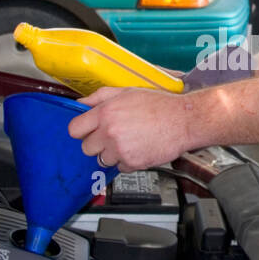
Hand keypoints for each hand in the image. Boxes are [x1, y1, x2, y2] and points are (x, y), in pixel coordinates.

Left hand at [67, 86, 191, 170]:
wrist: (184, 120)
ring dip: (112, 154)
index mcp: (106, 113)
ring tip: (129, 142)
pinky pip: (120, 168)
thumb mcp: (127, 91)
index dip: (81, 131)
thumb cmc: (159, 105)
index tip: (88, 131)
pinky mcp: (132, 163)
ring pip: (102, 160)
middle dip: (97, 144)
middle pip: (87, 148)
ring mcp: (120, 150)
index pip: (75, 129)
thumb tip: (81, 103)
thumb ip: (100, 97)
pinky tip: (139, 149)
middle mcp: (110, 132)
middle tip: (112, 137)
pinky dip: (127, 162)